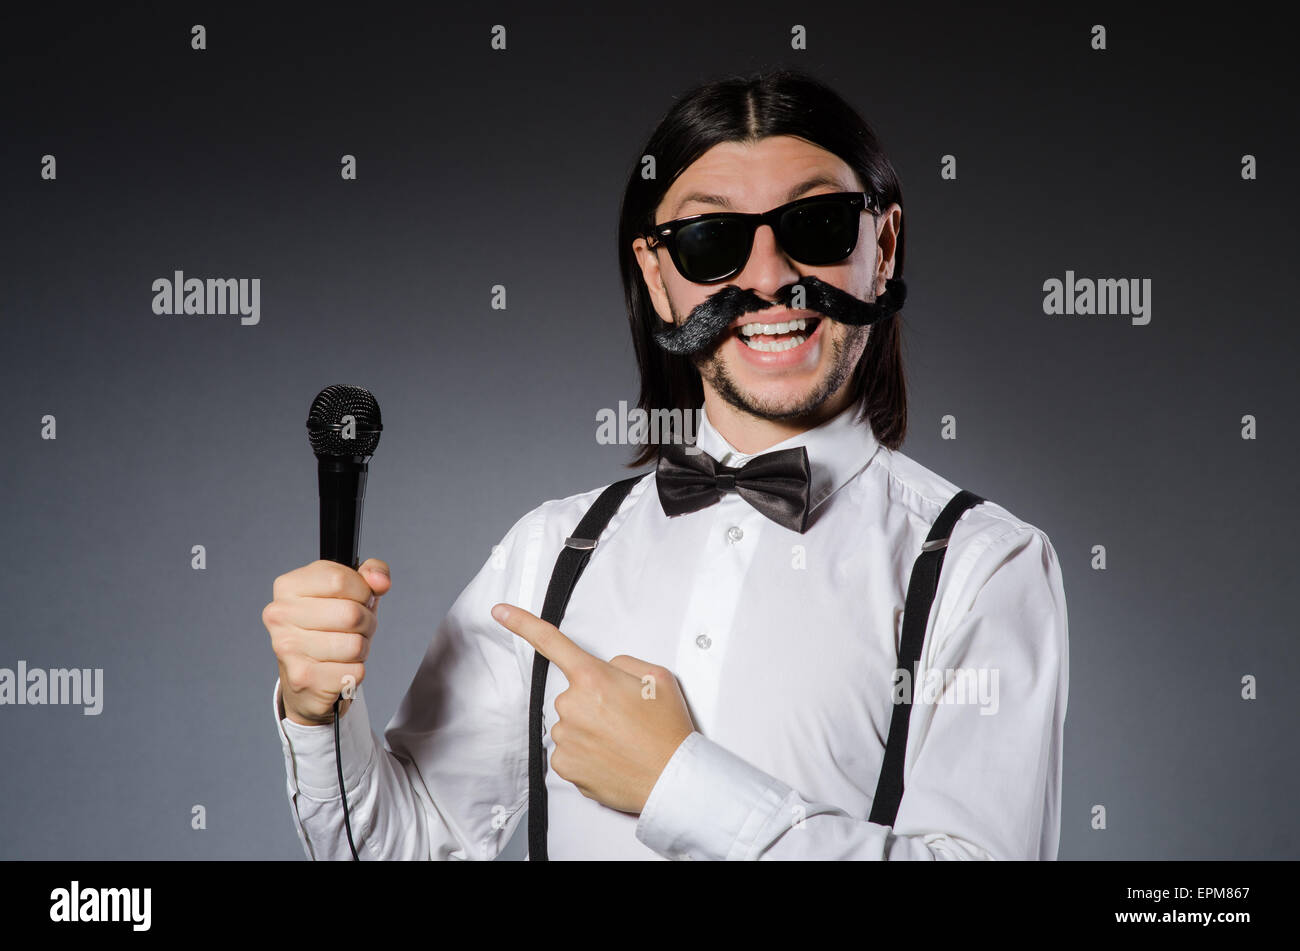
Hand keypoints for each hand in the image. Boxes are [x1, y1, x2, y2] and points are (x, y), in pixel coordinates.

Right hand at [263, 558, 391, 725]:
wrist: (308, 676)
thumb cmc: (331, 627)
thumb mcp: (352, 591)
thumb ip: (371, 573)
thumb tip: (381, 581)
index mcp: (288, 586)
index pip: (339, 579)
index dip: (362, 590)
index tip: (358, 598)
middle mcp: (280, 615)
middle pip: (351, 613)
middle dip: (367, 622)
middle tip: (356, 627)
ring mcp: (287, 648)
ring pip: (355, 644)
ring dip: (362, 647)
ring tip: (346, 647)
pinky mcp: (302, 678)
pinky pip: (354, 671)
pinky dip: (356, 670)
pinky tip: (338, 667)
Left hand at [491, 602, 695, 814]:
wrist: (673, 779)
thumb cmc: (667, 729)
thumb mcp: (656, 677)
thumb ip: (621, 663)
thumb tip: (604, 672)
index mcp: (593, 678)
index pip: (550, 642)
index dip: (521, 623)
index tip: (500, 612)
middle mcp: (572, 706)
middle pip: (573, 695)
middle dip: (593, 703)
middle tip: (624, 720)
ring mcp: (565, 737)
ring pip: (571, 725)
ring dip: (590, 731)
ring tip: (622, 743)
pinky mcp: (564, 766)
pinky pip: (569, 751)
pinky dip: (586, 754)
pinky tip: (610, 758)